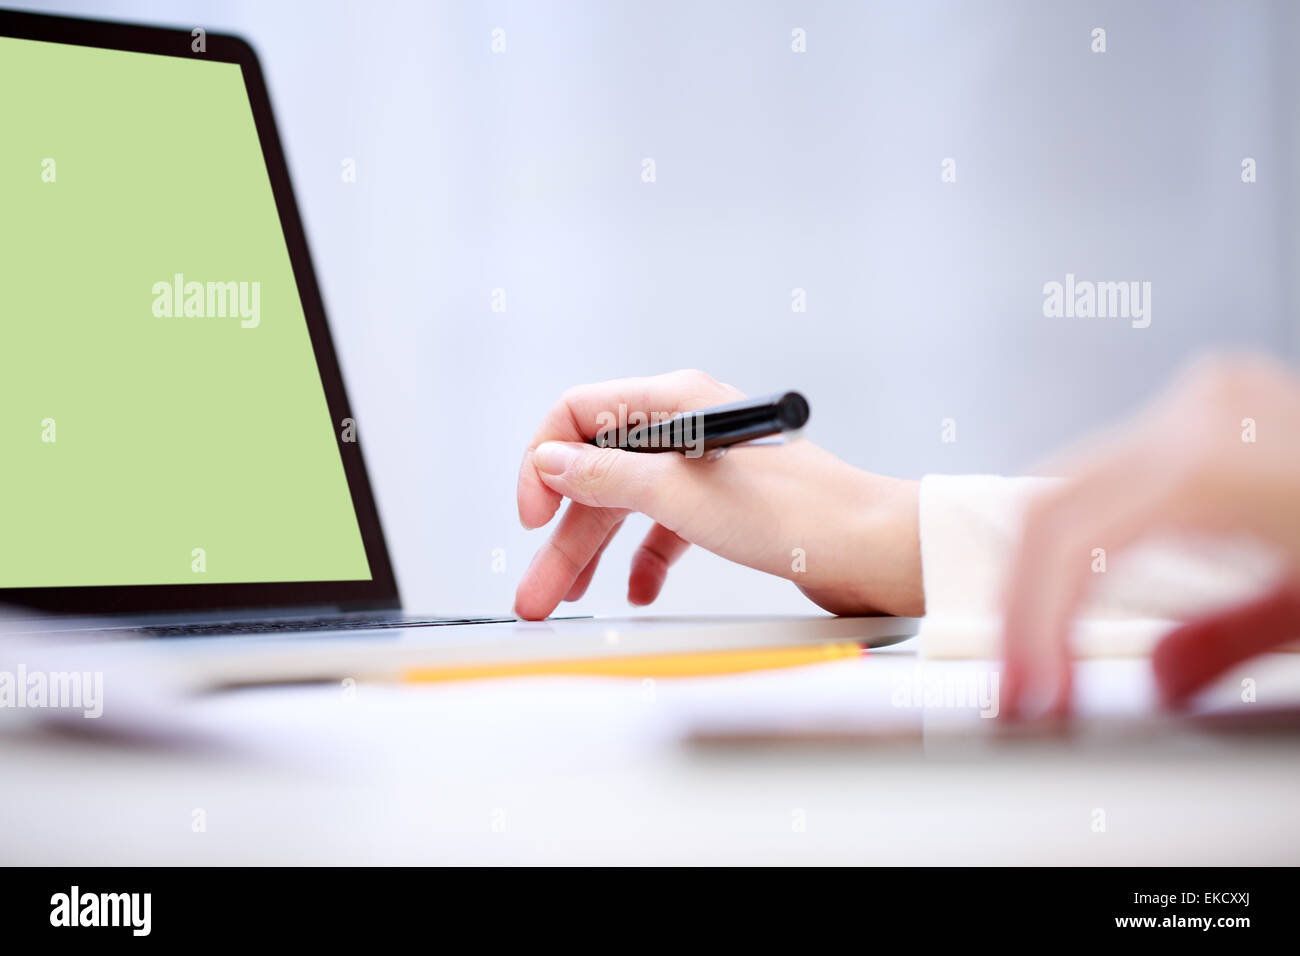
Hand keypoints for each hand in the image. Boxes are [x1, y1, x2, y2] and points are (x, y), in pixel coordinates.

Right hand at [514, 369, 923, 619]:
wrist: (872, 552)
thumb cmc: (796, 514)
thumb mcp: (682, 496)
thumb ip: (608, 477)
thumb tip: (550, 462)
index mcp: (674, 403)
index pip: (579, 415)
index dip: (544, 462)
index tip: (532, 515)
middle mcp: (684, 430)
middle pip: (598, 474)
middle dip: (562, 535)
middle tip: (537, 592)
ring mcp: (703, 471)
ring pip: (626, 508)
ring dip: (592, 555)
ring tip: (565, 601)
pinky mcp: (722, 508)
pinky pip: (664, 530)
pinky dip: (645, 560)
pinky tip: (640, 591)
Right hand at [1002, 355, 1299, 717]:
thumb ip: (1226, 643)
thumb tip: (1157, 677)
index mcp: (1218, 456)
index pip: (1069, 533)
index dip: (1030, 621)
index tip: (1029, 689)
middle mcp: (1202, 410)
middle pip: (1054, 507)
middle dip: (1026, 604)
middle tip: (1028, 682)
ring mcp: (1205, 399)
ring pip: (1072, 486)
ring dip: (1049, 574)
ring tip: (1050, 649)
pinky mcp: (1211, 408)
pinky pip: (1110, 475)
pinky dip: (1089, 541)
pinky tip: (1092, 594)